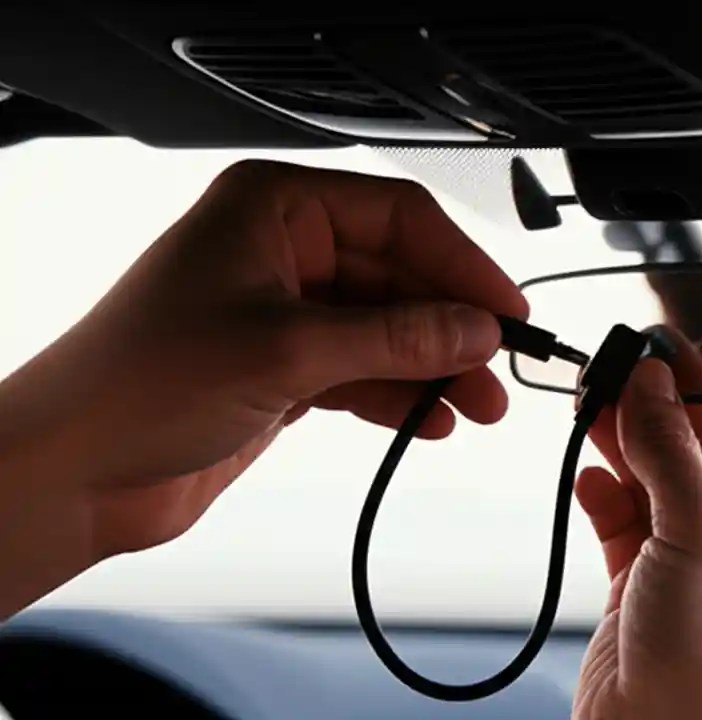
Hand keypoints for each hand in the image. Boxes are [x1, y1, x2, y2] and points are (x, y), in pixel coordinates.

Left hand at [0, 160, 524, 614]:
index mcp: (274, 208)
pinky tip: (432, 420)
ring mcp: (283, 312)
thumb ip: (396, 338)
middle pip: (400, 275)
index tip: (506, 311)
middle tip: (498, 368)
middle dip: (451, 325)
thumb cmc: (138, 384)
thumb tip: (476, 327)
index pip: (399, 217)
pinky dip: (399, 394)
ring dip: (434, 366)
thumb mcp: (289, 350)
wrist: (72, 471)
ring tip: (480, 405)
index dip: (462, 264)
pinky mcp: (283, 368)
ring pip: (387, 328)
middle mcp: (280, 251)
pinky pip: (363, 370)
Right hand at [571, 348, 701, 719]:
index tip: (675, 346)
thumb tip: (650, 380)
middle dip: (655, 412)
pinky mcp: (637, 595)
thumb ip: (672, 451)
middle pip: (695, 456)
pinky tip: (587, 473)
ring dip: (621, 446)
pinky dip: (601, 495)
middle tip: (613, 369)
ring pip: (652, 486)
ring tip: (589, 405)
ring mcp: (688, 572)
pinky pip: (619, 526)